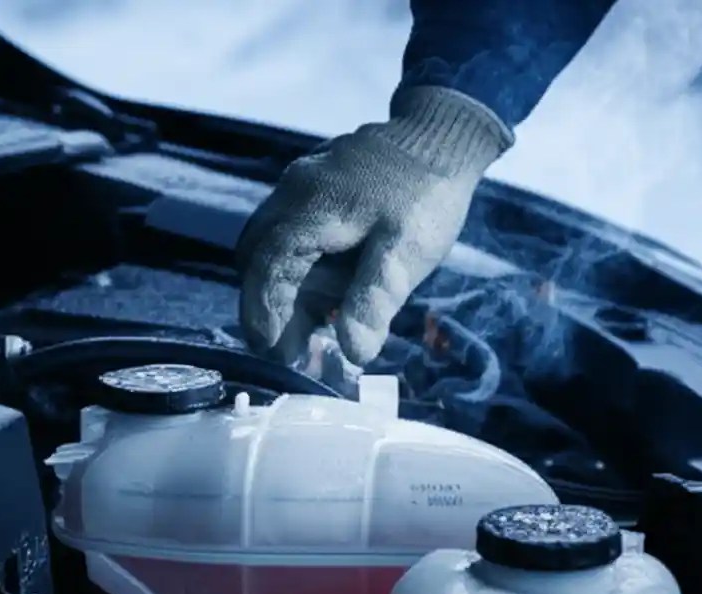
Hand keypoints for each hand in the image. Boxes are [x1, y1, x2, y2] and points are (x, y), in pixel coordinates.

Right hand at [236, 86, 511, 365]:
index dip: (264, 317)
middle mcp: (292, 194)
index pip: (265, 270)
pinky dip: (298, 267)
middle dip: (268, 305)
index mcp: (307, 210)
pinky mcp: (316, 186)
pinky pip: (290, 231)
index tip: (276, 354)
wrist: (444, 132)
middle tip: (294, 347)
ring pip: (270, 245)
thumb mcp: (405, 253)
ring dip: (282, 287)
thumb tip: (353, 353)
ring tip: (313, 326)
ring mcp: (301, 185)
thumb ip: (373, 301)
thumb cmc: (427, 194)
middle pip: (257, 258)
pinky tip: (328, 289)